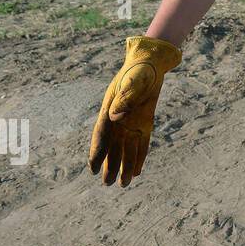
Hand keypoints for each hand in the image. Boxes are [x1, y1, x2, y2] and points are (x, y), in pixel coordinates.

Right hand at [88, 36, 182, 186]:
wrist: (151, 61)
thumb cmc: (140, 69)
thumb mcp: (134, 80)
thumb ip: (125, 97)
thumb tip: (115, 117)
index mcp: (110, 108)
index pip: (101, 134)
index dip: (97, 152)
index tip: (93, 169)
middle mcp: (118, 118)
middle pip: (113, 146)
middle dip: (110, 165)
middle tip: (108, 184)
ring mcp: (131, 121)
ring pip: (127, 148)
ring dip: (125, 165)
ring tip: (123, 184)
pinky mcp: (144, 122)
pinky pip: (141, 143)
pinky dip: (139, 156)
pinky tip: (137, 171)